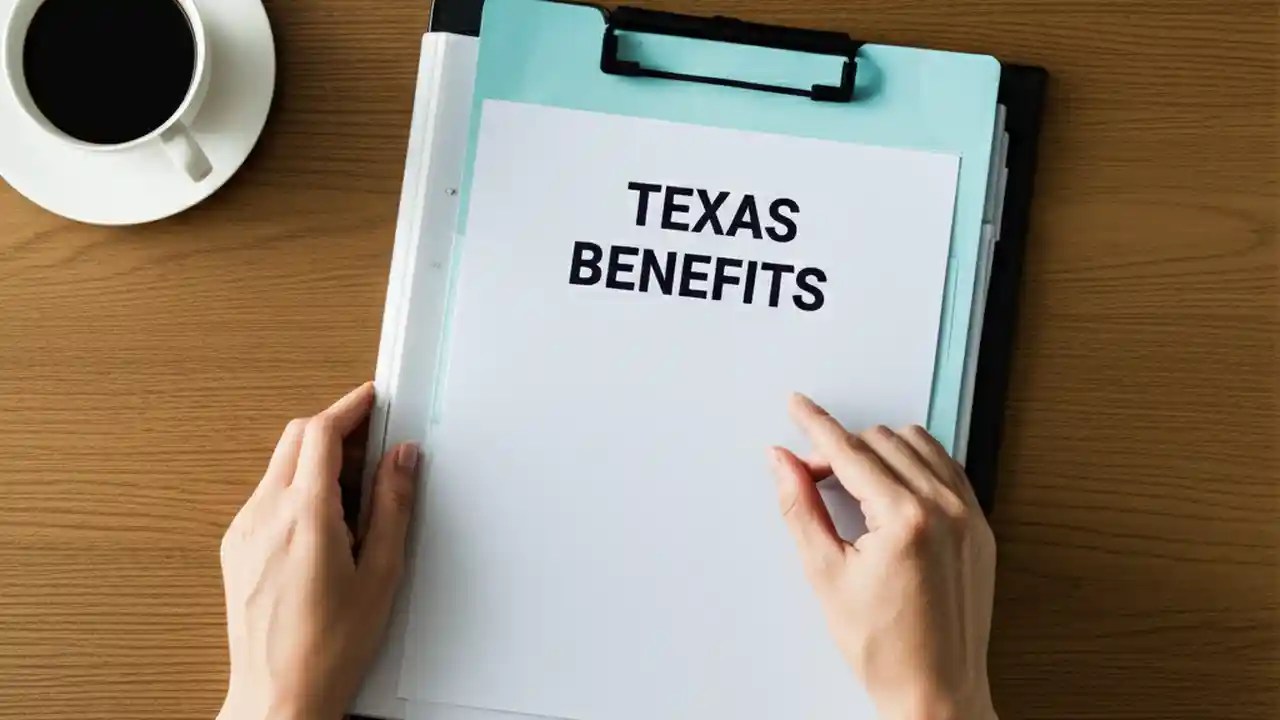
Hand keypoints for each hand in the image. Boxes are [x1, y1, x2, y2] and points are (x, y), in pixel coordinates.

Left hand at [218, 383, 419, 719]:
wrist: (278, 695)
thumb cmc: (330, 648)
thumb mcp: (381, 574)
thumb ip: (393, 506)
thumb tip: (401, 458)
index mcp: (306, 517)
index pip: (321, 432)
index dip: (350, 406)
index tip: (374, 399)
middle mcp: (265, 515)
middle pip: (295, 437)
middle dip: (335, 427)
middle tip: (374, 440)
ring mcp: (244, 530)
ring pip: (280, 463)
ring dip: (316, 457)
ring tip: (357, 490)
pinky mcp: (236, 546)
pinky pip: (267, 493)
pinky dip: (297, 485)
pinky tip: (327, 519)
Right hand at [770, 394, 996, 719]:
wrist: (936, 691)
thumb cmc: (885, 648)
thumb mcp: (825, 574)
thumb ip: (800, 507)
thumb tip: (783, 462)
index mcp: (906, 519)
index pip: (849, 450)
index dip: (816, 424)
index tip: (798, 405)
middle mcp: (945, 509)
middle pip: (881, 441)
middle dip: (841, 450)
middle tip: (812, 479)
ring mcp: (969, 517)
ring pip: (918, 445)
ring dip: (880, 452)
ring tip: (853, 486)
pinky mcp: (981, 529)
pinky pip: (948, 469)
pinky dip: (917, 466)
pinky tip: (893, 488)